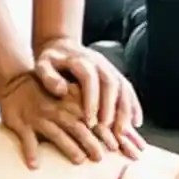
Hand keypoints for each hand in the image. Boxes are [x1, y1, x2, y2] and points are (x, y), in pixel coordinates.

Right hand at [0, 71, 109, 168]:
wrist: (17, 83)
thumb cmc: (49, 92)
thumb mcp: (69, 93)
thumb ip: (88, 105)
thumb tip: (113, 123)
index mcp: (72, 102)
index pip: (92, 118)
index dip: (104, 132)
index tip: (115, 146)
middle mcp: (57, 110)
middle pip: (78, 128)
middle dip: (90, 143)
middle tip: (100, 157)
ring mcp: (39, 118)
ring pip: (56, 134)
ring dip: (68, 147)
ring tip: (79, 159)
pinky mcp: (22, 125)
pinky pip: (26, 140)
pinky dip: (30, 152)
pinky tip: (34, 165)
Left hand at [34, 37, 144, 158]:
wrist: (62, 46)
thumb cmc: (49, 61)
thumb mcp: (42, 65)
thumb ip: (48, 76)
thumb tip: (62, 91)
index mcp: (81, 60)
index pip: (90, 78)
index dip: (92, 99)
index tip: (89, 121)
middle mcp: (99, 62)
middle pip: (111, 83)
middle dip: (110, 107)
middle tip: (106, 129)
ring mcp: (110, 68)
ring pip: (123, 87)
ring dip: (125, 109)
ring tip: (121, 132)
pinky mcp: (115, 74)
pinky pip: (128, 89)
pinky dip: (134, 106)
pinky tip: (136, 122)